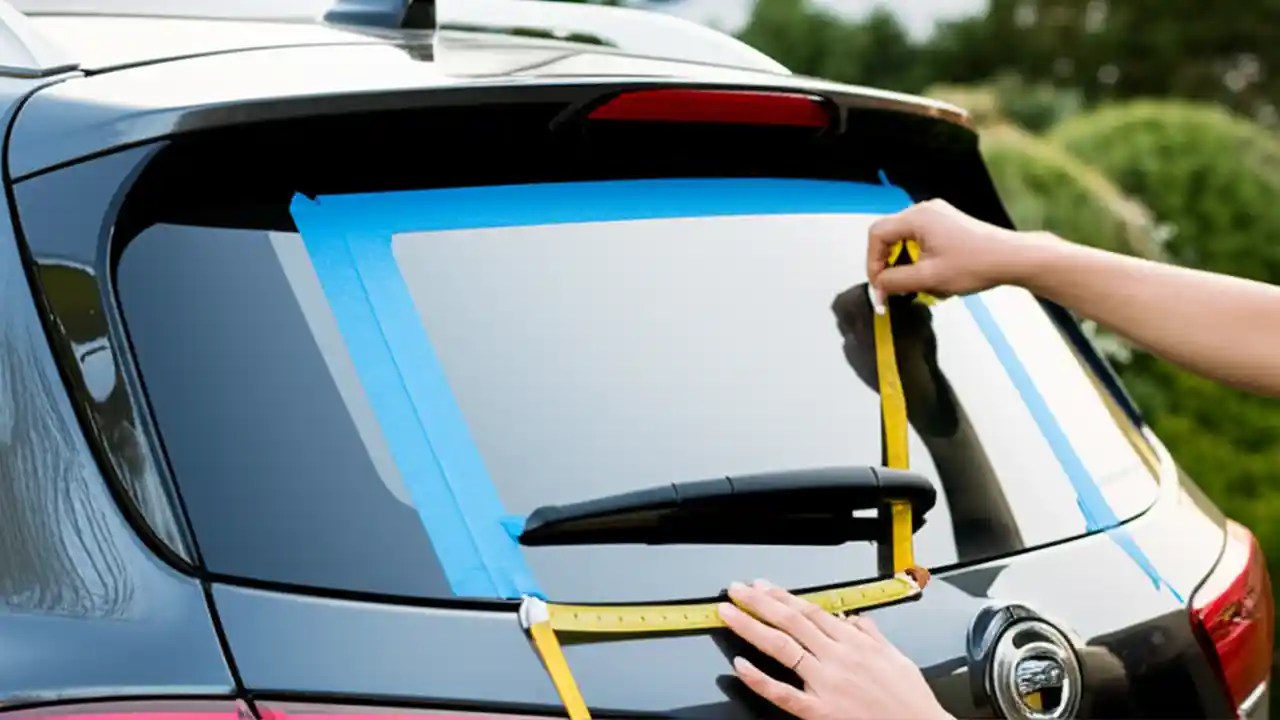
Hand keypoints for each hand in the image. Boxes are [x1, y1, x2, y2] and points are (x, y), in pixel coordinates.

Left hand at [718, 580, 951, 719]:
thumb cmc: (912, 701)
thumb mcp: (897, 657)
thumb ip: (872, 635)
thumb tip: (854, 619)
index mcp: (856, 643)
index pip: (811, 611)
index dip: (783, 596)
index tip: (763, 586)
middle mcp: (838, 658)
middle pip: (791, 621)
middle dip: (759, 602)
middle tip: (737, 590)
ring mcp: (827, 684)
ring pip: (782, 648)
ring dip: (751, 627)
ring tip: (729, 613)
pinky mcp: (821, 712)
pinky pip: (784, 693)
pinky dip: (760, 679)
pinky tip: (740, 666)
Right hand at [866, 199, 1050, 306]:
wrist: (1012, 258)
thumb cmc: (975, 265)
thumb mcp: (928, 278)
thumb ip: (895, 281)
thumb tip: (877, 286)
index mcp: (917, 217)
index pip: (877, 235)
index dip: (872, 262)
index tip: (879, 286)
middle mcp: (924, 210)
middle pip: (888, 235)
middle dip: (887, 264)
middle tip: (891, 289)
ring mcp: (937, 215)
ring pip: (904, 239)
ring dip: (903, 264)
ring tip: (915, 285)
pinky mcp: (947, 224)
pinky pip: (919, 240)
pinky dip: (917, 259)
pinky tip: (930, 277)